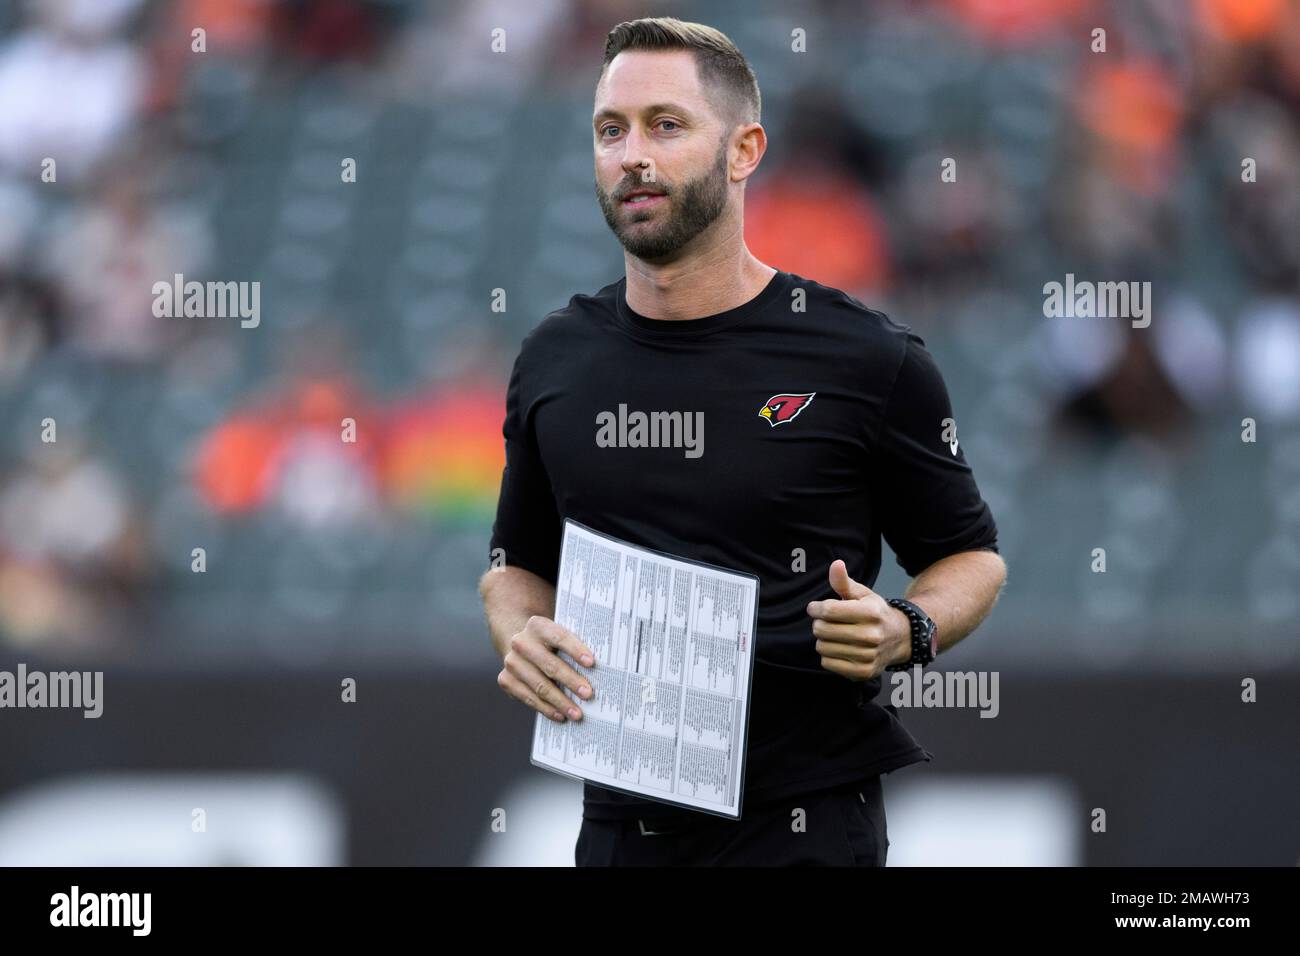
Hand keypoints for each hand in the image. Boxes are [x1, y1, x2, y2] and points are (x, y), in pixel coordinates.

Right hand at [497, 616, 595, 722]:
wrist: (522, 646)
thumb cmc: (551, 644)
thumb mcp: (560, 636)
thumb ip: (575, 645)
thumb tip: (603, 667)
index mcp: (537, 625)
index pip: (559, 637)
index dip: (575, 650)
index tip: (591, 663)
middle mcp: (521, 642)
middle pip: (549, 664)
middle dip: (571, 681)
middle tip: (588, 694)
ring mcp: (511, 662)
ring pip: (539, 685)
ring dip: (560, 701)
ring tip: (576, 713)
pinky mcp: (506, 680)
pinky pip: (528, 698)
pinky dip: (546, 708)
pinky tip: (560, 715)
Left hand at [806, 560, 911, 680]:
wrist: (900, 638)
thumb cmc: (875, 613)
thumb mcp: (862, 594)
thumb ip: (844, 581)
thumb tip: (836, 564)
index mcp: (871, 612)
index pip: (828, 610)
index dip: (816, 608)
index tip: (815, 608)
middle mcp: (872, 635)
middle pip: (822, 630)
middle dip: (819, 624)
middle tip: (827, 622)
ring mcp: (868, 656)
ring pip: (822, 647)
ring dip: (823, 640)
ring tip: (835, 636)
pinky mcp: (863, 672)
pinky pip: (827, 663)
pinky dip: (828, 656)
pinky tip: (840, 649)